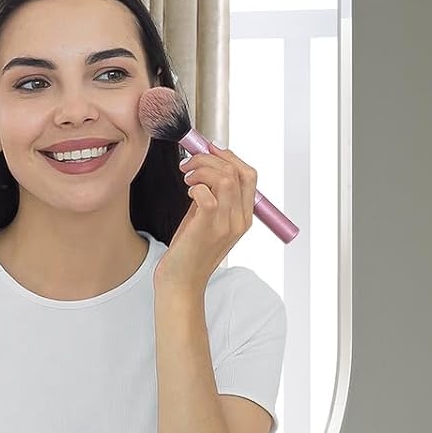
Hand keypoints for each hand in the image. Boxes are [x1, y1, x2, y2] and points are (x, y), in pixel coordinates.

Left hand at [155, 146, 256, 293]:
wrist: (181, 282)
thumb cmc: (190, 252)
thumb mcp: (207, 220)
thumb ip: (212, 197)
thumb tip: (204, 168)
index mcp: (244, 218)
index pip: (250, 175)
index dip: (229, 156)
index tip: (209, 150)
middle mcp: (239, 220)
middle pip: (237, 172)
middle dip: (210, 158)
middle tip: (190, 164)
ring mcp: (225, 225)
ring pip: (224, 178)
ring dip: (201, 169)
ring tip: (187, 177)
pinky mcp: (207, 228)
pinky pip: (206, 193)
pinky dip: (195, 186)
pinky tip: (187, 193)